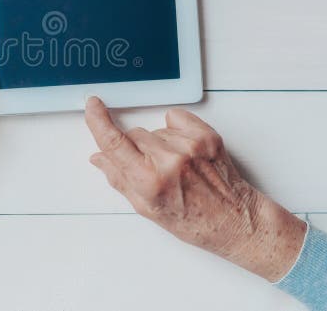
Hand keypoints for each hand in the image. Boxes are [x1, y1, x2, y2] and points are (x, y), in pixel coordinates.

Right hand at [84, 97, 305, 281]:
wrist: (234, 221)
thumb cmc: (193, 220)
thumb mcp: (147, 209)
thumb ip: (120, 179)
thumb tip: (99, 157)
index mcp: (149, 181)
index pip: (114, 142)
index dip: (98, 121)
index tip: (92, 106)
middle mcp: (169, 160)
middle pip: (134, 134)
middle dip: (136, 148)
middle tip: (152, 169)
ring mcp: (189, 145)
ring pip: (155, 129)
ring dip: (159, 143)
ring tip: (175, 166)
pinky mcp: (206, 136)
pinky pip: (176, 118)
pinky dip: (176, 130)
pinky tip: (184, 150)